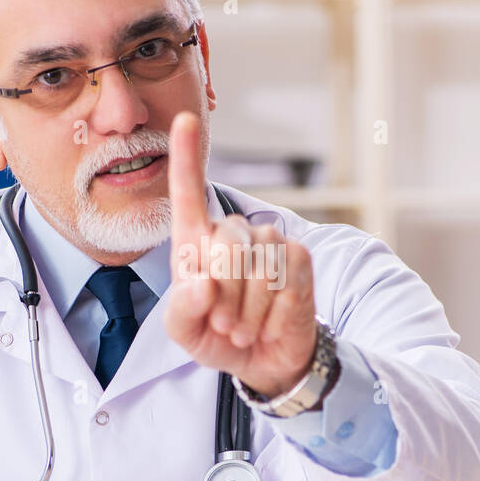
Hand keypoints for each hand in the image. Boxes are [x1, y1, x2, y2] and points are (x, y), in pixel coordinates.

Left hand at [162, 111, 317, 397]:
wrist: (265, 360)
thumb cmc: (219, 336)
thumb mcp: (185, 332)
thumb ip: (181, 310)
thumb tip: (203, 285)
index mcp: (196, 243)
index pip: (188, 195)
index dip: (186, 158)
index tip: (184, 120)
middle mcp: (232, 234)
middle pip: (224, 244)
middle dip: (222, 294)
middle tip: (224, 322)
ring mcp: (268, 243)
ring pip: (256, 265)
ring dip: (247, 310)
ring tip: (246, 324)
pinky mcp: (298, 258)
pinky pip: (284, 279)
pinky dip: (272, 312)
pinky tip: (271, 320)